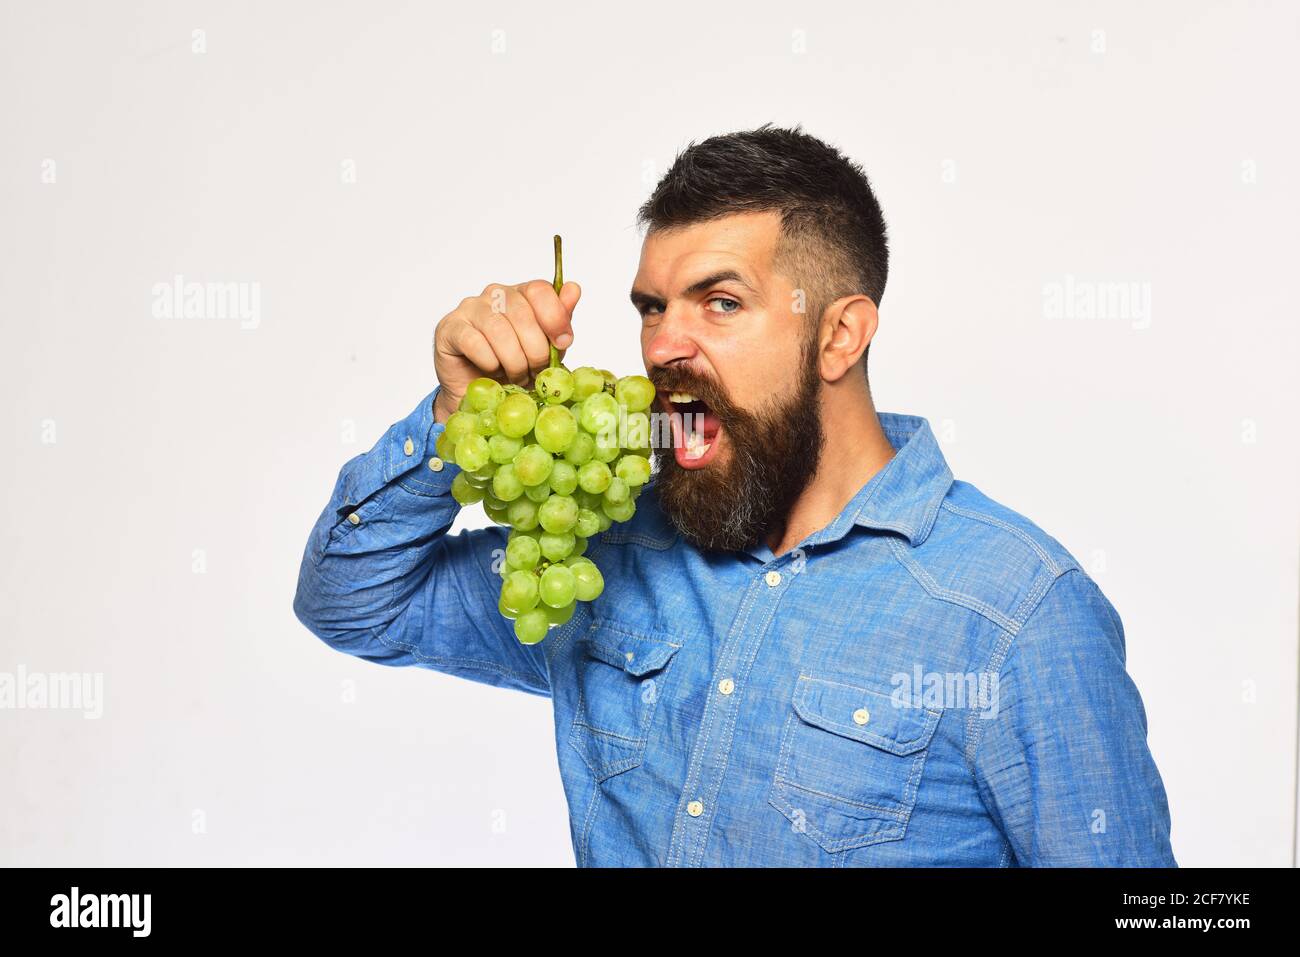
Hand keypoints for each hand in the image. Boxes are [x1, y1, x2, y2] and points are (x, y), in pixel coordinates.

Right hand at [432, 279, 580, 421]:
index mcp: (521, 294)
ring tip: (516, 376)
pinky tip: (492, 371)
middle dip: (535, 350)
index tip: (563, 344)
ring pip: (499, 330)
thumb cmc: (514, 367)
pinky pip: (474, 342)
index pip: (540, 290)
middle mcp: (495, 294)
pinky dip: (489, 362)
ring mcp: (470, 308)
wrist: (481, 394)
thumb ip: (559, 319)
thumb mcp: (546, 347)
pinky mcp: (450, 328)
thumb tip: (574, 289)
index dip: (555, 318)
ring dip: (513, 361)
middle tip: (536, 372)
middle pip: (522, 313)